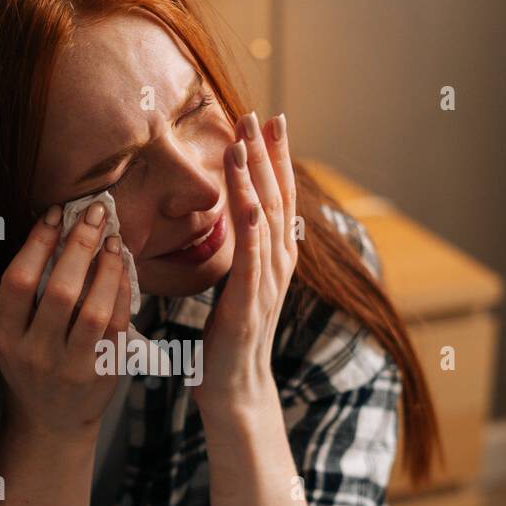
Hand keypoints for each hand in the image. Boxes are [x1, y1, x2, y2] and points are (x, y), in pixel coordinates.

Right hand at [0, 201, 130, 445]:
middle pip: (58, 290)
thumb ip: (28, 291)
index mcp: (3, 336)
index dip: (37, 243)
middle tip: (92, 213)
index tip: (54, 214)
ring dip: (105, 266)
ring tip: (110, 238)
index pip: (18, 281)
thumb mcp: (14, 332)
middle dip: (77, 244)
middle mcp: (32, 353)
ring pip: (91, 309)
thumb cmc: (33, 362)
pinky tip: (121, 268)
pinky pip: (116, 325)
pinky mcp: (100, 375)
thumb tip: (59, 227)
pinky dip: (121, 290)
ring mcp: (68, 368)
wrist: (52, 420)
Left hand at [193, 110, 295, 420]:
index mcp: (273, 259)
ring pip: (264, 222)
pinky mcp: (247, 306)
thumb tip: (237, 217)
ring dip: (255, 181)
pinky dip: (252, 231)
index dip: (275, 158)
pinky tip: (248, 205)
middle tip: (259, 115)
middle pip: (276, 199)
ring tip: (245, 143)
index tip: (269, 121)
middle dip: (267, 155)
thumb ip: (242, 252)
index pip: (277, 197)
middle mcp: (277, 266)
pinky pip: (252, 262)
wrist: (234, 390)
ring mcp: (266, 286)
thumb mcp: (237, 286)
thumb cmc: (228, 341)